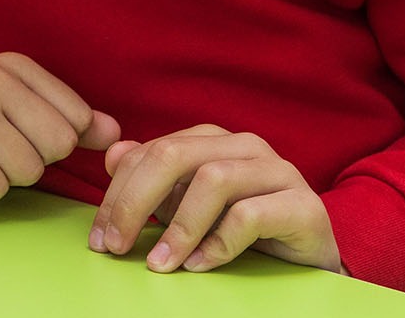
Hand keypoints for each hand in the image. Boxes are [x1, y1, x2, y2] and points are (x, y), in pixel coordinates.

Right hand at [0, 52, 119, 199]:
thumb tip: (116, 134)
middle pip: (57, 145)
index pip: (76, 120)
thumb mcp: (13, 110)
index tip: (14, 134)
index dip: (51, 142)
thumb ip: (66, 120)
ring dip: (3, 177)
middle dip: (30, 161)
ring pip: (28, 171)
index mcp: (13, 65)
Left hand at [91, 124, 341, 274]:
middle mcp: (245, 146)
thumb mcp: (186, 205)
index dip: (115, 194)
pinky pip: (250, 215)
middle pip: (174, 156)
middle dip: (134, 203)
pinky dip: (217, 243)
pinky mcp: (305, 205)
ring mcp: (279, 171)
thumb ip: (152, 179)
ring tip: (160, 263)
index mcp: (212, 139)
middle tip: (116, 246)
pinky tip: (200, 264)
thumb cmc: (241, 230)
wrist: (306, 260)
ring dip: (178, 227)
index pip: (149, 153)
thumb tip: (112, 156)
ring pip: (213, 180)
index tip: (99, 238)